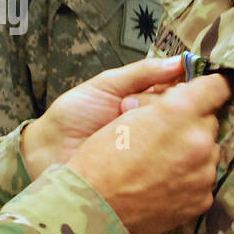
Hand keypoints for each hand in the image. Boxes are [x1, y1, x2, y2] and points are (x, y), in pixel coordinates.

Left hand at [22, 56, 185, 177]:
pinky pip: (169, 158)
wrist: (49, 151)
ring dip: (149, 122)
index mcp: (150, 99)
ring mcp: (156, 150)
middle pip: (184, 109)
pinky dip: (154, 147)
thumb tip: (180, 62)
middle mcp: (157, 125)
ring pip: (177, 131)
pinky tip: (132, 142)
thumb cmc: (73, 115)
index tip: (176, 85)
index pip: (183, 89)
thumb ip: (142, 72)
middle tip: (126, 106)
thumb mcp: (106, 85)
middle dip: (157, 102)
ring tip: (120, 120)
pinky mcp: (152, 171)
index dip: (183, 86)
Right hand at [67, 73, 229, 233]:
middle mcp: (198, 140)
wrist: (94, 207)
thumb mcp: (127, 115)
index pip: (216, 87)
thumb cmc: (101, 159)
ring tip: (159, 162)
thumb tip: (182, 96)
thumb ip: (163, 102)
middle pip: (209, 121)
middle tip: (162, 133)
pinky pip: (202, 179)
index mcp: (179, 111)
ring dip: (191, 151)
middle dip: (190, 123)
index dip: (208, 86)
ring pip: (208, 151)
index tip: (204, 90)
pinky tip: (162, 181)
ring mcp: (203, 173)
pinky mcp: (202, 199)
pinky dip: (188, 178)